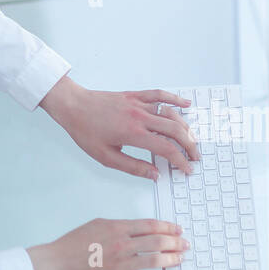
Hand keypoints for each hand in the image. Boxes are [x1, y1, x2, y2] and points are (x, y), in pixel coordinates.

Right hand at [27, 216, 187, 269]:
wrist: (57, 263)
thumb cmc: (72, 244)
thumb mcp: (96, 225)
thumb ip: (117, 226)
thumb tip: (135, 229)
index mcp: (117, 228)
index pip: (150, 225)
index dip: (167, 226)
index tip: (177, 229)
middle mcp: (123, 244)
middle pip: (157, 241)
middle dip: (175, 241)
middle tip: (185, 243)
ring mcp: (123, 264)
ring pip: (156, 260)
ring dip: (172, 259)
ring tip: (181, 258)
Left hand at [40, 78, 198, 179]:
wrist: (73, 106)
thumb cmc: (85, 131)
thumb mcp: (106, 157)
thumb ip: (133, 167)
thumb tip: (155, 174)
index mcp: (133, 134)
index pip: (166, 148)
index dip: (181, 161)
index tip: (187, 169)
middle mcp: (139, 117)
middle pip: (175, 130)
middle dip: (190, 145)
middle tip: (195, 158)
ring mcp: (138, 104)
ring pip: (171, 114)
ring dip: (185, 127)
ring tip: (192, 140)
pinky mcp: (134, 95)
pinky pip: (159, 95)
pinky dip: (175, 99)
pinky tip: (185, 105)